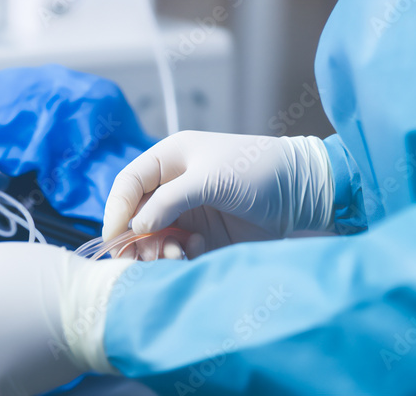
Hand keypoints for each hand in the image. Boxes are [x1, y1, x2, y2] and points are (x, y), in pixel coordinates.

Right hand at [103, 131, 334, 256]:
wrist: (302, 192)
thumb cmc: (257, 170)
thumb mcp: (210, 179)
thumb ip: (170, 201)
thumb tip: (137, 226)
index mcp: (170, 158)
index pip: (128, 184)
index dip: (116, 210)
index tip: (113, 237)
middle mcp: (173, 185)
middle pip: (136, 215)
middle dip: (136, 237)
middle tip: (145, 255)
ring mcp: (188, 211)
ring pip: (153, 236)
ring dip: (156, 250)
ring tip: (173, 256)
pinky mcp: (203, 235)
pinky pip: (175, 249)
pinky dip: (176, 256)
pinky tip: (194, 253)